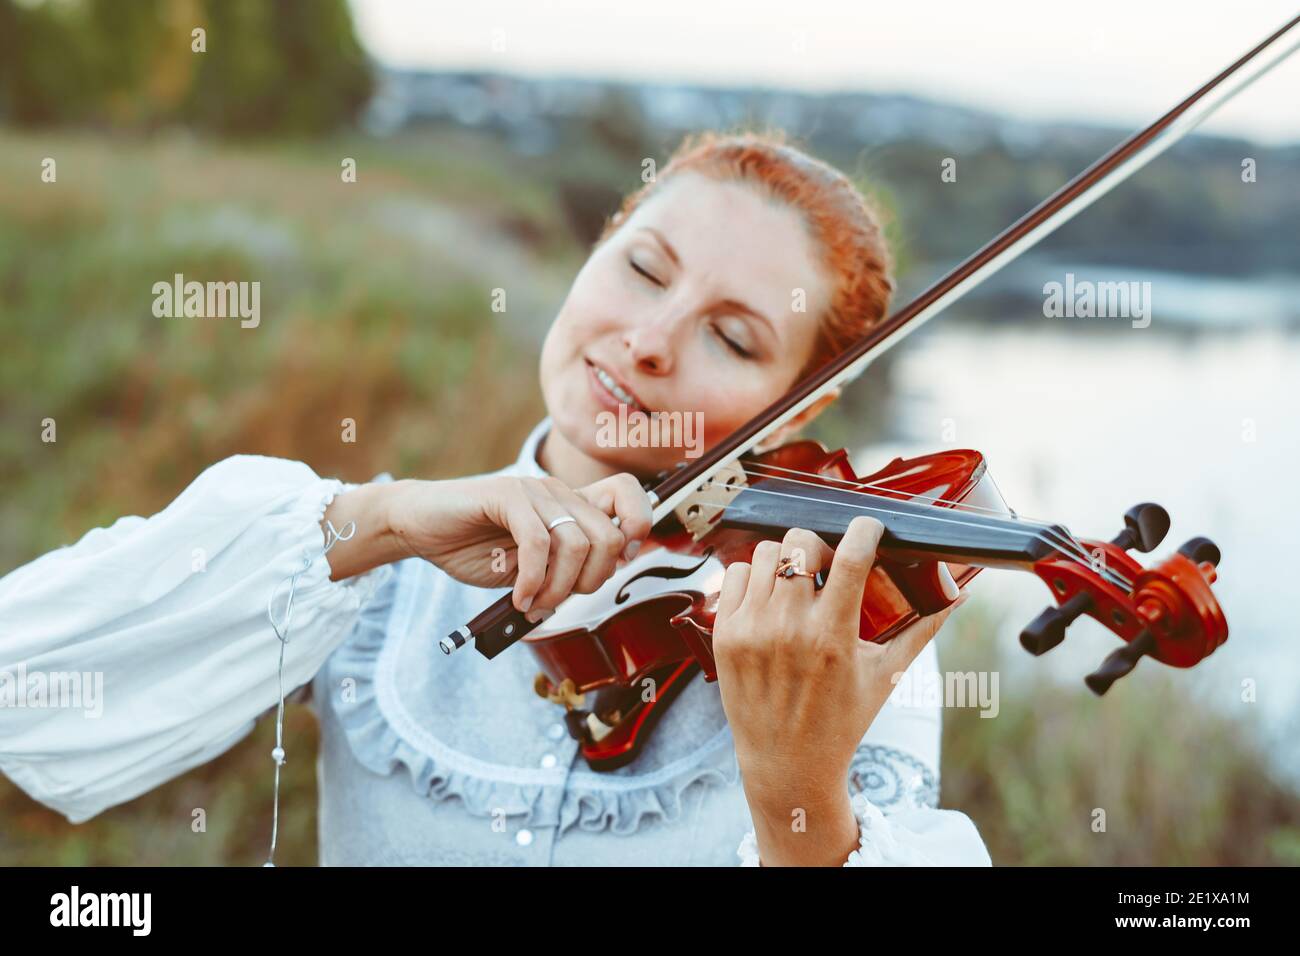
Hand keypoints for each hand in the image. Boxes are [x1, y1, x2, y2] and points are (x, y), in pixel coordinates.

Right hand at [341, 473, 652, 619]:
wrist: (419, 525)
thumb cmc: (475, 546)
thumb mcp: (531, 565)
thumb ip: (565, 567)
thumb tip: (600, 581)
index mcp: (571, 504)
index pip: (630, 496)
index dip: (635, 531)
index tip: (603, 569)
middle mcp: (560, 492)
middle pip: (612, 537)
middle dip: (590, 582)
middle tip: (556, 599)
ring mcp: (534, 490)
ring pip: (578, 545)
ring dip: (557, 589)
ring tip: (532, 603)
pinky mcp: (506, 496)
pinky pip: (539, 544)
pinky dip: (532, 582)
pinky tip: (518, 597)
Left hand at [711, 516, 964, 864]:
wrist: (787, 765)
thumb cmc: (841, 721)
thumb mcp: (886, 676)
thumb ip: (922, 630)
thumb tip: (956, 594)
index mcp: (834, 637)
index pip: (851, 557)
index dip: (864, 530)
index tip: (869, 528)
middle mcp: (789, 629)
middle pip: (801, 543)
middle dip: (821, 545)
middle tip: (829, 564)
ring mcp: (751, 630)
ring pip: (764, 552)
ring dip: (784, 559)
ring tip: (798, 581)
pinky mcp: (724, 635)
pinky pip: (734, 574)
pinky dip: (753, 576)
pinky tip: (769, 596)